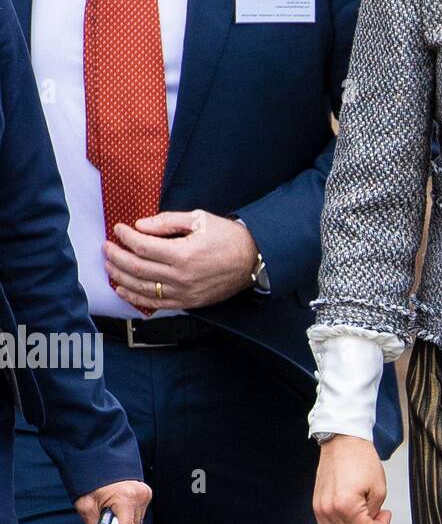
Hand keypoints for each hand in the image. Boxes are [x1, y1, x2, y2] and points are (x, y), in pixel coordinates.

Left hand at [104, 210, 259, 312]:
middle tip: (106, 247)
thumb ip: (167, 221)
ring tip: (109, 266)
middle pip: (136, 268)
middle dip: (116, 256)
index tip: (119, 229)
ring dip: (120, 277)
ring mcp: (183, 292)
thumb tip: (140, 226)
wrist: (253, 260)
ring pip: (141, 287)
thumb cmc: (228, 237)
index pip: (143, 246)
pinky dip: (135, 298)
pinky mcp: (187, 302)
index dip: (126, 237)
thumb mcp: (200, 219)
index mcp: (183, 253)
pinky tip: (123, 290)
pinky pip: (155, 303)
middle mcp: (180, 276)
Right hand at [314, 435, 391, 523]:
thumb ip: (375, 512)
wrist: (343, 441)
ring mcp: (320, 509)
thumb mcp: (379, 487)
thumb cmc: (361, 459)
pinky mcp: (316, 506)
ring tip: (364, 516)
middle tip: (377, 515)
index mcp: (346, 505)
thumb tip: (370, 523)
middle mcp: (329, 510)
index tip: (386, 515)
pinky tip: (351, 517)